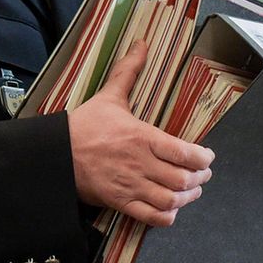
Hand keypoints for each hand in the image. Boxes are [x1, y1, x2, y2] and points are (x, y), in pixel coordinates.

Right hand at [69, 40, 214, 226]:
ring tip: (191, 192)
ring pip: (171, 200)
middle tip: (203, 174)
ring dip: (187, 198)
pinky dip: (166, 216)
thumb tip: (141, 45)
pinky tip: (170, 209)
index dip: (203, 158)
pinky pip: (151, 217)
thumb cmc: (84, 126)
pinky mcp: (120, 203)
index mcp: (142, 137)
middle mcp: (140, 164)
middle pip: (183, 180)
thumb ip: (129, 72)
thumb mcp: (109, 96)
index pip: (185, 153)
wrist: (56, 154)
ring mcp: (131, 186)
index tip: (207, 156)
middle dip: (199, 179)